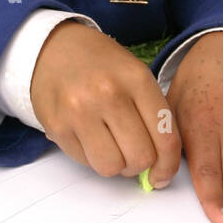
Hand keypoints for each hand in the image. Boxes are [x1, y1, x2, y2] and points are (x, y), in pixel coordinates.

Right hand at [30, 22, 181, 186]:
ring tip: (111, 147)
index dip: (169, 164)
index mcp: (136, 79)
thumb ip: (152, 115)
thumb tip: (161, 165)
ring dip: (115, 164)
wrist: (53, 48)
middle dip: (140, 165)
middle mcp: (108, 94)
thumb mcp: (135, 74)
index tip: (163, 174)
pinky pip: (85, 162)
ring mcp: (80, 111)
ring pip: (112, 167)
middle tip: (133, 155)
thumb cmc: (101, 64)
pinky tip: (89, 137)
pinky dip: (91, 158)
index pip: (165, 137)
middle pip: (140, 157)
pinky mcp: (57, 126)